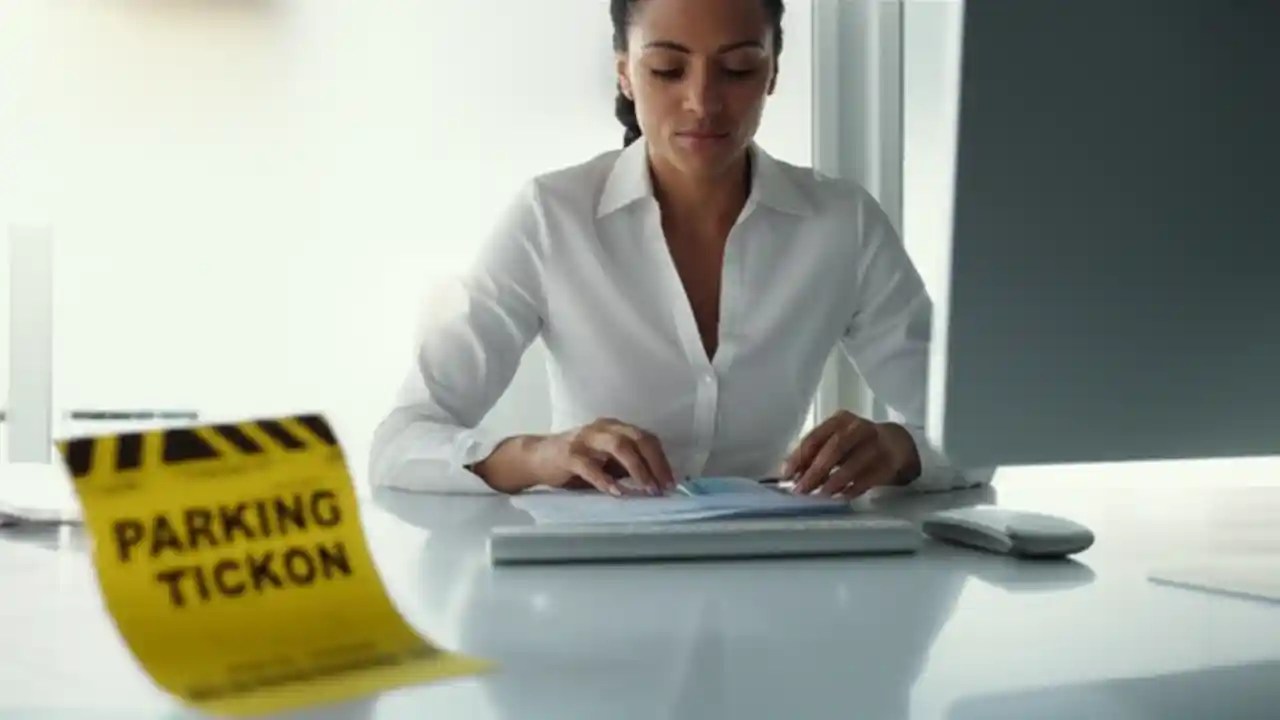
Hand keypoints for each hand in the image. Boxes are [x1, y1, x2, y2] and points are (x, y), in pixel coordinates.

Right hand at [479, 417, 676, 496]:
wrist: (537, 457)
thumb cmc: (577, 461)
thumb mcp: (606, 460)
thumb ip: (626, 466)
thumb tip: (656, 483)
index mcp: (615, 427)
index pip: (646, 438)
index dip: (662, 459)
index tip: (672, 482)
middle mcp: (604, 428)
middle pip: (638, 438)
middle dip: (655, 463)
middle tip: (664, 487)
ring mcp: (586, 439)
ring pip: (619, 446)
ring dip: (637, 469)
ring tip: (647, 489)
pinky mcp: (569, 454)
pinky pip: (591, 466)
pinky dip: (606, 480)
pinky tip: (617, 493)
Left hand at [781, 411, 920, 497]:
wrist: (897, 443)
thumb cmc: (857, 444)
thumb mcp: (835, 443)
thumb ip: (815, 456)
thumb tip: (792, 476)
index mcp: (839, 421)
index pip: (815, 437)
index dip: (799, 457)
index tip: (786, 475)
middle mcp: (858, 428)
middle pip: (835, 448)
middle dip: (816, 470)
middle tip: (802, 489)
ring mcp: (877, 443)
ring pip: (854, 462)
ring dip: (834, 481)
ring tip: (821, 495)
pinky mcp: (890, 461)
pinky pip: (870, 477)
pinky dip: (854, 488)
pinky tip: (842, 496)